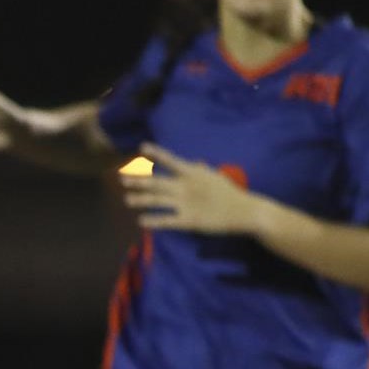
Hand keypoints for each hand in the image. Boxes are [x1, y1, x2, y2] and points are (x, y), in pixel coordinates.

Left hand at [121, 142, 262, 233]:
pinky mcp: (189, 220)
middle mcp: (186, 186)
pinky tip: (142, 222)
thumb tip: (195, 162)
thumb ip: (200, 170)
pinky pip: (167, 220)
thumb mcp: (214, 178)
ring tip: (127, 200)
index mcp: (193, 174)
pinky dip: (154, 221)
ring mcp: (187, 203)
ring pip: (158, 201)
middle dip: (139, 181)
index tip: (142, 147)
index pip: (171, 160)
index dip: (157, 153)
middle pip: (157, 182)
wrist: (245, 211)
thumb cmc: (228, 193)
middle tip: (122, 179)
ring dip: (141, 199)